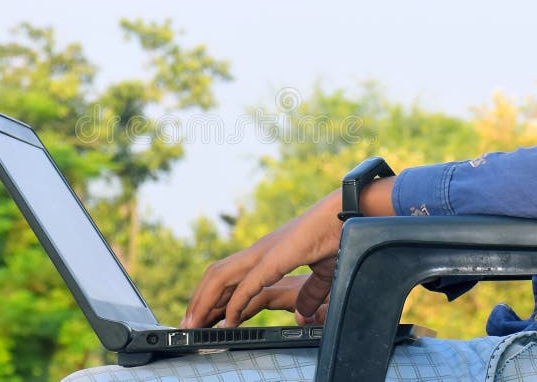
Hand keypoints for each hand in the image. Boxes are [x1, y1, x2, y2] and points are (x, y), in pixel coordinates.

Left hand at [181, 189, 343, 327]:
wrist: (349, 213)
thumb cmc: (336, 238)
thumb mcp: (321, 275)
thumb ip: (308, 294)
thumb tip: (301, 312)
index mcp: (266, 254)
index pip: (228, 275)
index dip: (211, 295)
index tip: (202, 315)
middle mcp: (258, 252)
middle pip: (216, 276)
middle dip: (198, 300)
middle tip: (186, 324)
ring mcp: (264, 253)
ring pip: (222, 279)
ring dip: (205, 302)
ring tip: (195, 325)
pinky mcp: (276, 258)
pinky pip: (248, 284)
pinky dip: (235, 303)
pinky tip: (228, 320)